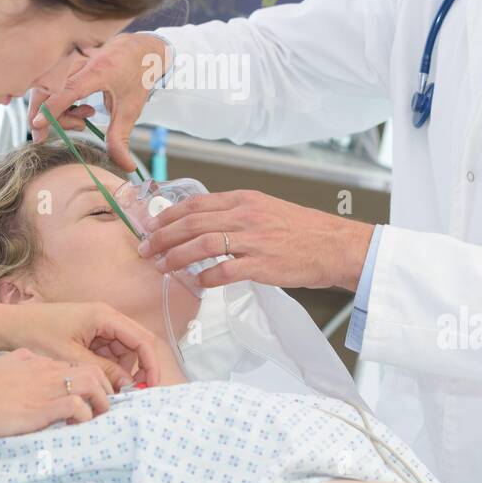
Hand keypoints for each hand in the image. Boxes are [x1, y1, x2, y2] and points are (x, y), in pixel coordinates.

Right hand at [0, 349, 113, 436]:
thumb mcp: (2, 364)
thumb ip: (20, 363)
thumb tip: (29, 363)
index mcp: (36, 360)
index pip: (74, 365)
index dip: (87, 380)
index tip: (89, 395)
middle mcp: (46, 369)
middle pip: (90, 370)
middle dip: (103, 388)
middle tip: (103, 406)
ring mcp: (46, 386)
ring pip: (91, 384)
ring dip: (100, 402)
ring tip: (97, 417)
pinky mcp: (42, 406)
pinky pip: (77, 406)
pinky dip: (84, 415)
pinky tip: (77, 425)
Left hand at [5, 302, 161, 389]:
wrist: (12, 326)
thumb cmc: (38, 336)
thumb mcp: (72, 358)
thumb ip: (103, 371)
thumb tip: (128, 385)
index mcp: (105, 316)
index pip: (142, 339)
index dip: (151, 364)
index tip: (152, 386)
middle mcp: (106, 317)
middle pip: (136, 344)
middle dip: (139, 369)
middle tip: (134, 394)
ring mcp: (99, 325)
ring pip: (123, 351)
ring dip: (122, 371)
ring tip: (113, 392)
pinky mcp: (90, 333)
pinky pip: (109, 352)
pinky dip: (109, 368)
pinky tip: (101, 383)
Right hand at [28, 33, 167, 170]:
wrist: (141, 48)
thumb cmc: (137, 76)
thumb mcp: (131, 109)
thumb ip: (121, 139)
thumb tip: (126, 167)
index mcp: (100, 70)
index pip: (69, 89)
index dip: (52, 108)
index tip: (38, 126)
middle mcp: (81, 60)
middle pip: (48, 89)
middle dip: (47, 115)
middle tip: (54, 134)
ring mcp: (70, 57)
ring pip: (44, 86)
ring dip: (53, 108)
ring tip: (82, 117)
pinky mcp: (65, 59)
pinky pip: (48, 82)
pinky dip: (54, 99)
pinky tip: (77, 107)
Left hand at [135, 190, 374, 292]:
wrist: (335, 245)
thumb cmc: (303, 230)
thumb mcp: (266, 209)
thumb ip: (236, 214)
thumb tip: (204, 224)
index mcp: (244, 199)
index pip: (195, 203)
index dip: (167, 216)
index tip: (151, 227)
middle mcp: (246, 215)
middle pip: (192, 223)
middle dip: (162, 237)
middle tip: (146, 249)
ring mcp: (254, 239)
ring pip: (202, 244)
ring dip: (176, 257)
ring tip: (162, 266)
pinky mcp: (262, 264)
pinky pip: (225, 271)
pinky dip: (206, 278)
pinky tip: (197, 283)